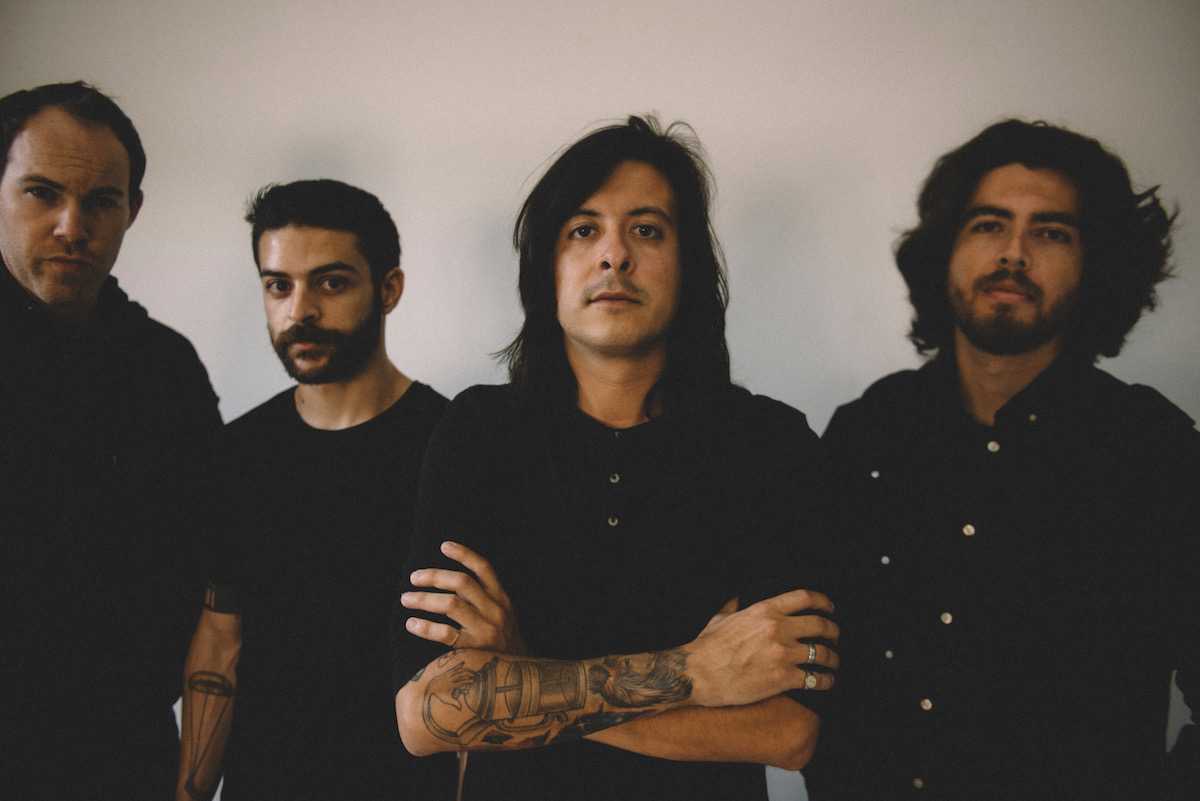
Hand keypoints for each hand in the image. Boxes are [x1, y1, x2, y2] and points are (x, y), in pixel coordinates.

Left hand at [402, 541, 527, 654]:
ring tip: (406, 599)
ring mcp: (486, 630)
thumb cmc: (504, 643)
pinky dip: (425, 627)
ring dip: (424, 599)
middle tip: (414, 578)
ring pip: (450, 604)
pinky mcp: (475, 650)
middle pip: (462, 582)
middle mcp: (496, 610)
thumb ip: (485, 599)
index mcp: (502, 598)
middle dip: (434, 576)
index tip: (444, 545)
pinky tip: (411, 624)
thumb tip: (450, 582)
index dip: (464, 554)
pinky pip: (445, 634)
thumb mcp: (504, 615)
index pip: (484, 568)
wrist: (520, 677)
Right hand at [683, 589, 838, 707]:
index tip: (830, 608)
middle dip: (834, 631)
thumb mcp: (720, 617)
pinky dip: (825, 680)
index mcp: (764, 610)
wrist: (698, 674)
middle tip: (836, 637)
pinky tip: (826, 681)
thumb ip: (734, 605)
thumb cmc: (707, 647)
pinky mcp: (783, 678)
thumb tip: (738, 597)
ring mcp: (782, 654)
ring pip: (823, 653)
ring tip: (834, 662)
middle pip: (820, 625)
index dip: (823, 602)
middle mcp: (778, 629)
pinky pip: (815, 679)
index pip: (805, 598)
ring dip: (834, 658)